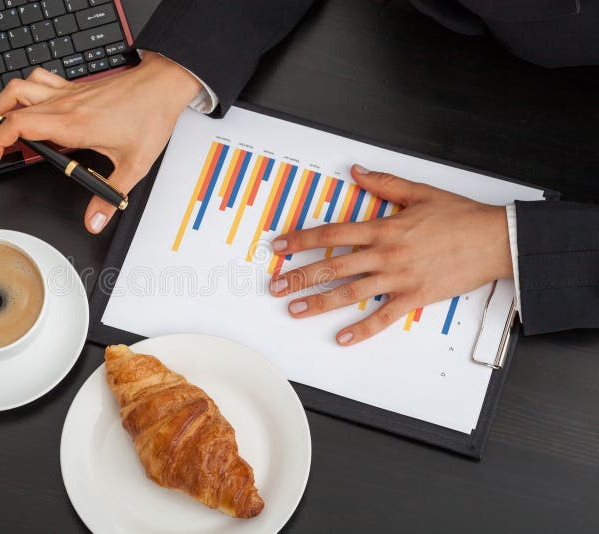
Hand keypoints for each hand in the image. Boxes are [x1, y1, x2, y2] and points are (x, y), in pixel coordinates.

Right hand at [0, 52, 202, 232]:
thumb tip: (95, 219)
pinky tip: (23, 104)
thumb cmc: (149, 117)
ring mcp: (67, 93)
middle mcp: (64, 105)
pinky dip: (22, 91)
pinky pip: (37, 80)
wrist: (162, 86)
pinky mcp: (74, 87)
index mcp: (72, 124)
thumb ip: (110, 195)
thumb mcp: (133, 166)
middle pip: (8, 111)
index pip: (18, 127)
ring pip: (18, 89)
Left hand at [269, 164, 511, 345]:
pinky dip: (362, 329)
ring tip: (294, 310)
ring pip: (350, 292)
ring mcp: (398, 278)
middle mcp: (386, 254)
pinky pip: (382, 316)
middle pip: (333, 266)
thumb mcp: (419, 192)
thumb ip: (383, 183)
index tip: (280, 246)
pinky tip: (342, 337)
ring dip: (319, 303)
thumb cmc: (460, 217)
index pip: (333, 233)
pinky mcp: (414, 297)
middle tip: (275, 285)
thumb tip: (356, 170)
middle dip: (300, 276)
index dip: (302, 239)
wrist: (495, 240)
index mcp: (384, 228)